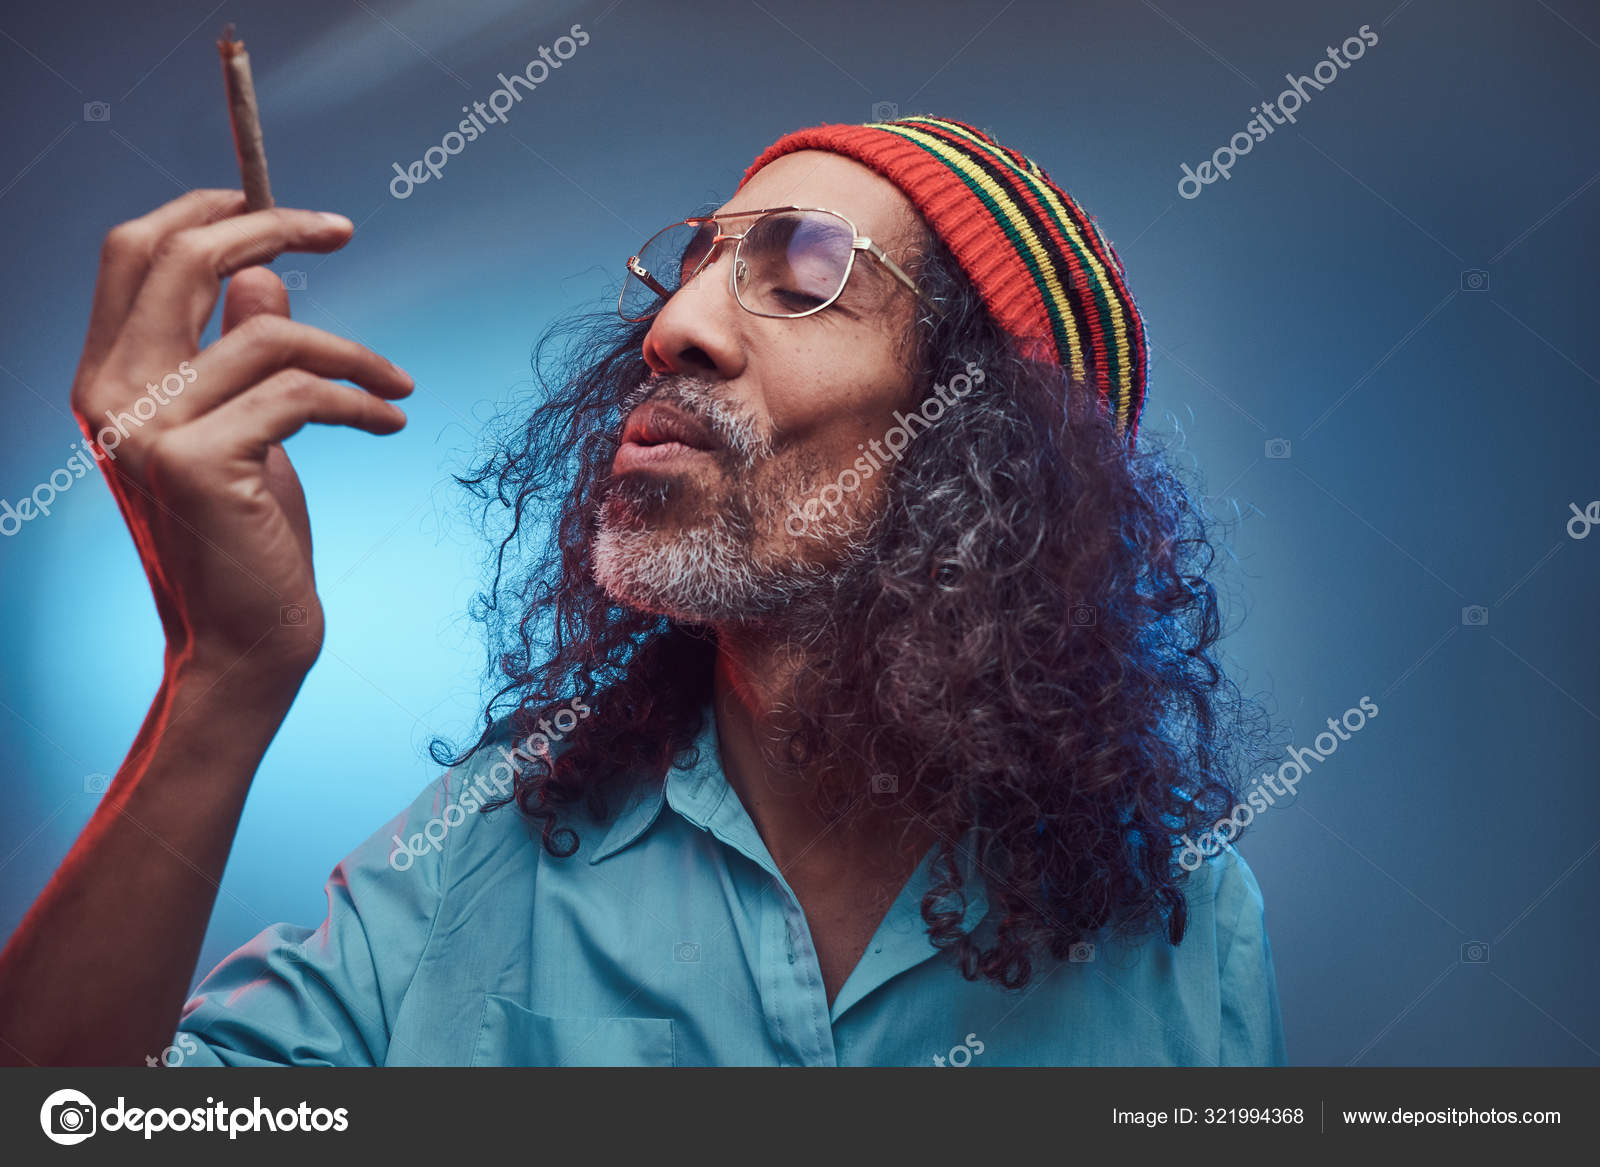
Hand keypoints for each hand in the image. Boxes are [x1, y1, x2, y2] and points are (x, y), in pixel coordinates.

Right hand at [69, 190, 413, 683]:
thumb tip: (263, 269)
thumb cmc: (248, 535)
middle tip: (342, 228)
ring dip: (353, 353)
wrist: (247, 639)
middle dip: (271, 225)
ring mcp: (147, 427)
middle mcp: (110, 395)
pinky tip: (393, 421)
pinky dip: (362, 400)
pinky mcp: (199, 460)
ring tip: (396, 385)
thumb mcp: (245, 427)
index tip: (270, 202)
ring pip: (271, 333)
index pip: (132, 254)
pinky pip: (303, 394)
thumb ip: (239, 349)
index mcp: (106, 379)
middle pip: (183, 258)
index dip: (200, 210)